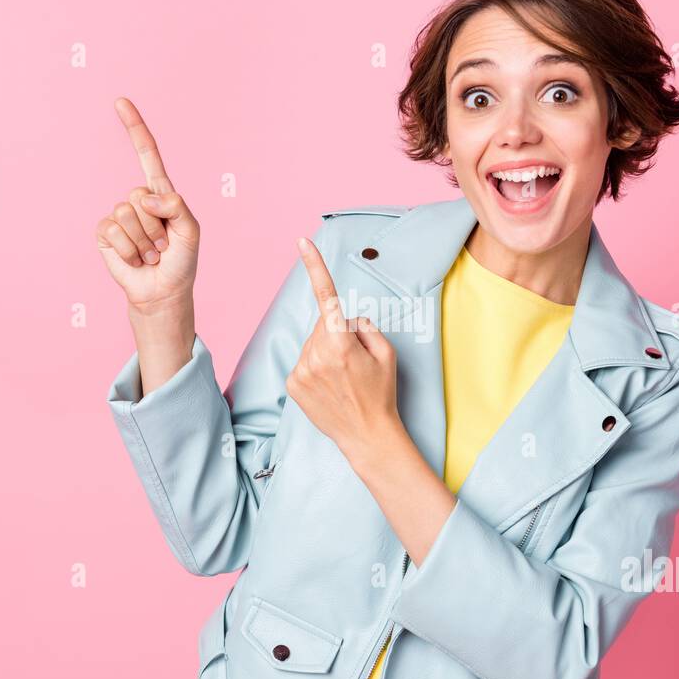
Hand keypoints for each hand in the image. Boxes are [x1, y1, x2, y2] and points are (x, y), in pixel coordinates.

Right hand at [94, 97, 200, 315]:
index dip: (134, 128)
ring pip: (126, 215)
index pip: (147, 155)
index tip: (121, 102)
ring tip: (150, 253)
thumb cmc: (180, 261)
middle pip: (138, 195)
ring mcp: (119, 216)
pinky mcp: (105, 234)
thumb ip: (176, 207)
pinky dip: (128, 250)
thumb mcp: (191, 232)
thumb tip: (144, 196)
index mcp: (160, 194)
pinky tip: (135, 259)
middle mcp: (138, 200)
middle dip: (155, 226)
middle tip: (163, 245)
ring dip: (143, 242)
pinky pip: (112, 231)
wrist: (162, 291)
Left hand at [286, 237, 400, 462]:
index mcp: (340, 344)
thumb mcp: (386, 354)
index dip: (314, 266)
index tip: (302, 242)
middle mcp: (316, 355)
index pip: (327, 297)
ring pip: (312, 343)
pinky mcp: (292, 384)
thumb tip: (347, 318)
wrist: (367, 436)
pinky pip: (304, 361)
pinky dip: (315, 366)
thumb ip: (365, 326)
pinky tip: (329, 385)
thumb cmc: (381, 394)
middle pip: (324, 325)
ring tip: (343, 377)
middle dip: (338, 333)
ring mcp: (300, 371)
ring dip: (326, 351)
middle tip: (355, 361)